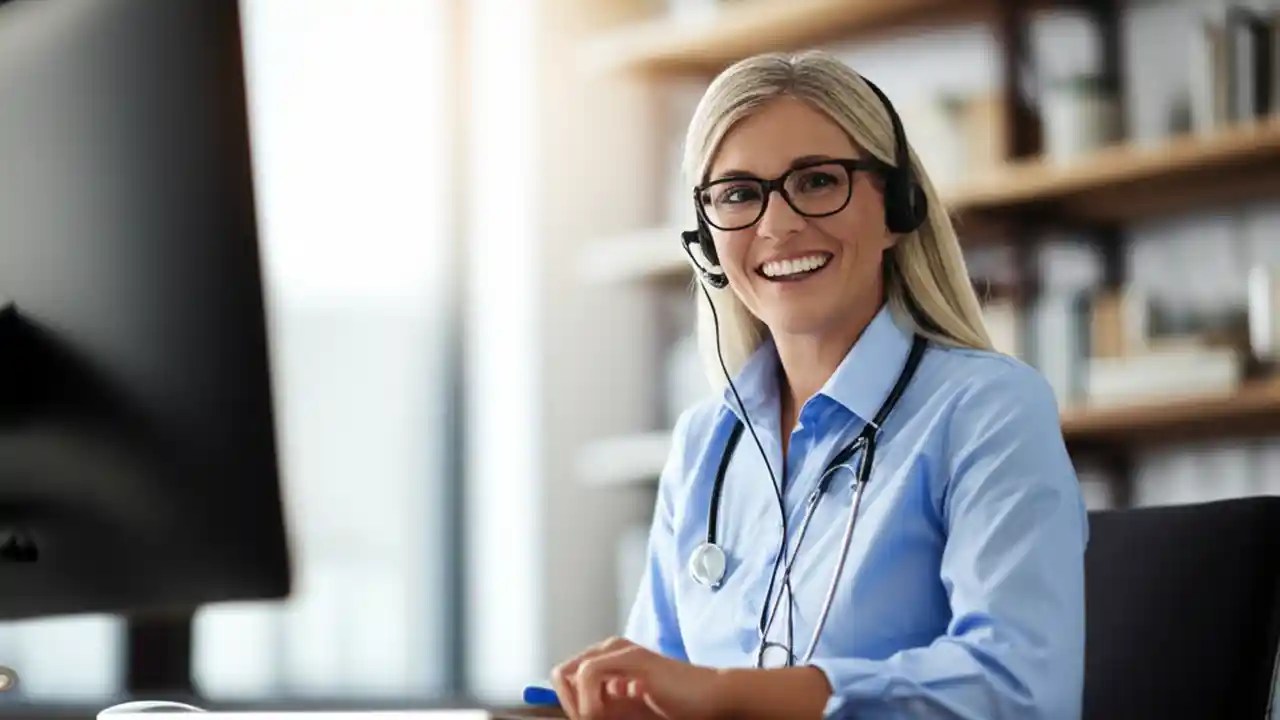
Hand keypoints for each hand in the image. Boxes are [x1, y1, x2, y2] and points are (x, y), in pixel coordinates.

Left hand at [551, 636, 726, 719]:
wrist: (710, 698)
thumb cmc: (671, 707)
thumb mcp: (625, 712)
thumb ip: (599, 711)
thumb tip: (575, 716)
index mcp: (605, 660)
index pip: (564, 679)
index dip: (570, 706)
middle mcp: (608, 650)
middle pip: (561, 675)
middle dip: (572, 706)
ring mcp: (619, 650)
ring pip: (568, 673)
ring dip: (580, 707)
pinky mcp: (631, 657)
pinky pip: (588, 674)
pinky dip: (588, 702)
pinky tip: (606, 715)